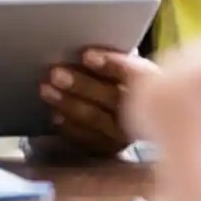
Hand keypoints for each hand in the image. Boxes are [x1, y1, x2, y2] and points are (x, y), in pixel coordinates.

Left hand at [39, 49, 158, 156]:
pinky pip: (86, 139)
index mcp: (154, 84)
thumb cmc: (121, 79)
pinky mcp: (108, 149)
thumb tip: (82, 52)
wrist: (134, 113)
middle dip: (82, 85)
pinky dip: (69, 126)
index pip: (137, 75)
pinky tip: (54, 114)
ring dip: (69, 103)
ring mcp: (124, 134)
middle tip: (56, 73)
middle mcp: (142, 112)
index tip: (86, 55)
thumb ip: (112, 60)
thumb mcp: (124, 65)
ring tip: (46, 89)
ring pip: (96, 119)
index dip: (112, 65)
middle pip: (113, 98)